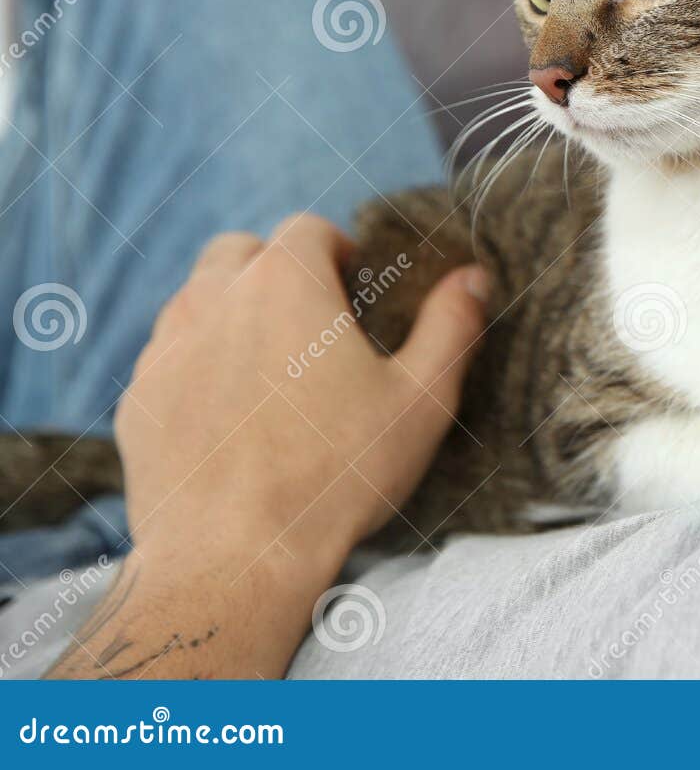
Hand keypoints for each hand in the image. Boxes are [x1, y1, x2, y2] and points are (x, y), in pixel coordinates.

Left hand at [115, 213, 487, 585]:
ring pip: (196, 300)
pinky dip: (197, 367)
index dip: (338, 251)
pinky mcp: (137, 399)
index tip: (357, 289)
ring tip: (272, 370)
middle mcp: (214, 299)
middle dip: (274, 270)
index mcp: (285, 283)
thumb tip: (474, 277)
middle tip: (312, 324)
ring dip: (232, 314)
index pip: (307, 229)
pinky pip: (167, 358)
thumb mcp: (421, 400)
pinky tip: (231, 417)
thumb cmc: (335, 476)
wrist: (232, 559)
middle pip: (239, 252)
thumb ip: (452, 326)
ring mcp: (165, 349)